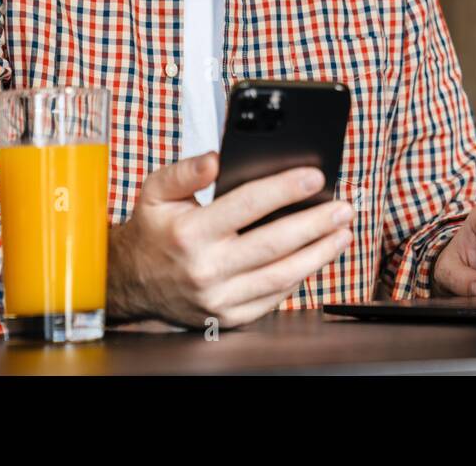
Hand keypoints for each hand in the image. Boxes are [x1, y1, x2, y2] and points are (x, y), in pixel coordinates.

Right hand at [106, 152, 353, 328]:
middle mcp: (206, 269)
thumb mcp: (156, 192)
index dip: (285, 188)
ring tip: (342, 233)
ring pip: (281, 276)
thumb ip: (185, 171)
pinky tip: (317, 257)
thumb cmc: (153, 230)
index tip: (315, 177)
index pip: (247, 204)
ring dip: (318, 254)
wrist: (132, 283)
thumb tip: (215, 158)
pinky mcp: (229, 317)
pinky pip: (274, 297)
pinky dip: (300, 277)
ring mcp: (219, 299)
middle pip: (274, 244)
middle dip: (315, 224)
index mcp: (190, 233)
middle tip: (344, 208)